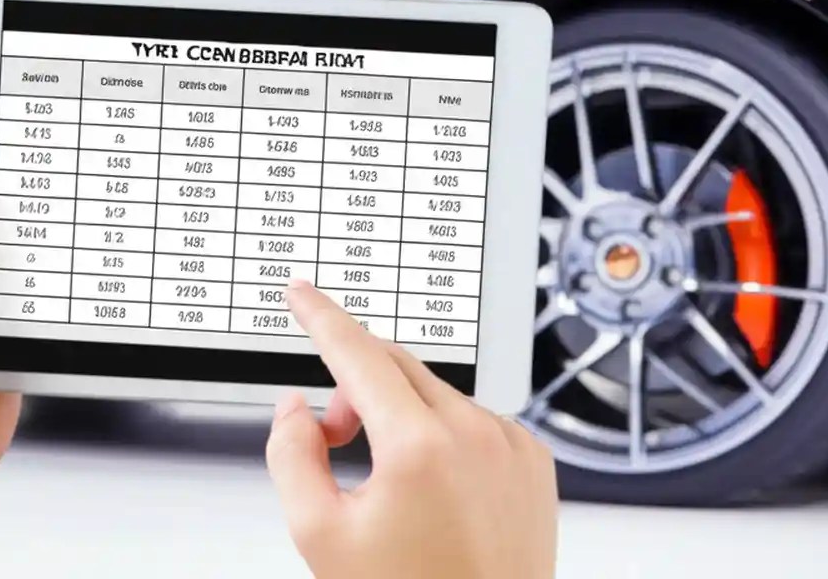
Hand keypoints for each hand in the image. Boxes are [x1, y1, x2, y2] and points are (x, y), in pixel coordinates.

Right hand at [266, 280, 557, 578]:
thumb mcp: (319, 534)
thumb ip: (292, 455)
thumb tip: (298, 409)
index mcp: (419, 447)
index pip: (356, 354)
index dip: (320, 318)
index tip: (302, 293)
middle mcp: (476, 434)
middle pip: (395, 366)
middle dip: (353, 388)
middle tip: (334, 440)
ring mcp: (512, 445)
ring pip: (435, 393)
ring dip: (400, 415)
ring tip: (393, 486)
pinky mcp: (535, 461)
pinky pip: (476, 419)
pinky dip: (445, 434)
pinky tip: (437, 491)